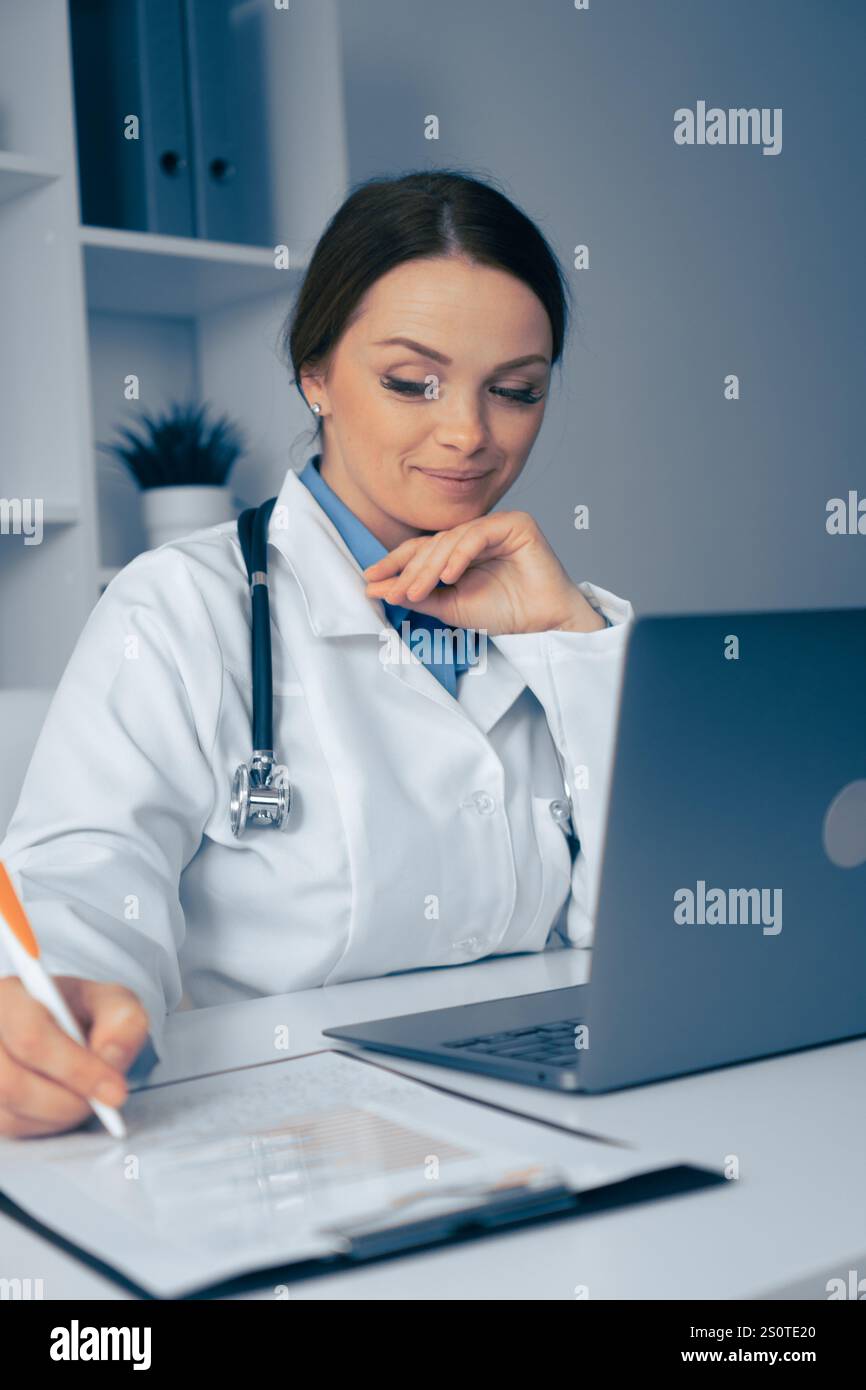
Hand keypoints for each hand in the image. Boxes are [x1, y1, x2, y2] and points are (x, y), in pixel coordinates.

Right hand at [0, 976, 148, 1137]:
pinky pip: (13, 1127)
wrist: (65, 1029)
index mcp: (10, 996)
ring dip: (61, 1114)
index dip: (75, 1068)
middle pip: (12, 1082)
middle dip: (69, 1100)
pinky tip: (64, 1102)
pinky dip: (48, 1124)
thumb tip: (111, 1056)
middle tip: (106, 1101)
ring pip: (12, 1113)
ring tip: (86, 1094)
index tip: (114, 1089)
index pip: (31, 1036)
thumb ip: (123, 1021)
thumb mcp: (114, 1003)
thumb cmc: (82, 1013)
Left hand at [364, 511, 606, 635]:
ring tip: (417, 592)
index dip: (395, 564)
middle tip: (393, 592)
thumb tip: (378, 590)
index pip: (422, 550)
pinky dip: (460, 555)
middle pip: (433, 544)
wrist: (544, 625)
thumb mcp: (450, 607)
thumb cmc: (504, 614)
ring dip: (430, 567)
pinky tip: (448, 576)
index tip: (370, 581)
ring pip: (451, 539)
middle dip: (410, 570)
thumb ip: (419, 596)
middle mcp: (476, 533)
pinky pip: (478, 535)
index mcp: (460, 549)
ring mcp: (496, 525)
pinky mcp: (516, 524)